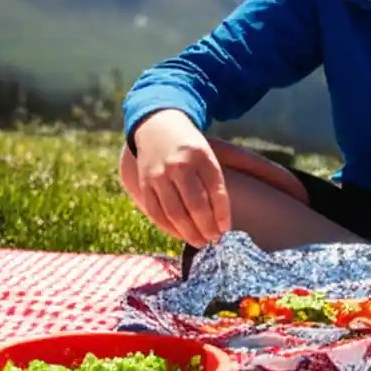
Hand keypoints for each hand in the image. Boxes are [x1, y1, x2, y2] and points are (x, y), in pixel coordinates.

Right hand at [131, 109, 230, 247]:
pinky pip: (156, 213)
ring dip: (189, 233)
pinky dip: (169, 229)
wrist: (157, 128)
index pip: (216, 190)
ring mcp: (158, 175)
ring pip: (175, 213)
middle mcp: (178, 165)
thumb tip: (222, 220)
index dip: (222, 213)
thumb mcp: (209, 156)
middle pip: (195, 204)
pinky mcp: (144, 184)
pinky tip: (181, 235)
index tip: (226, 228)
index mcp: (200, 156)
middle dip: (207, 227)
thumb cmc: (190, 149)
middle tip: (214, 239)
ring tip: (201, 242)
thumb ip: (216, 184)